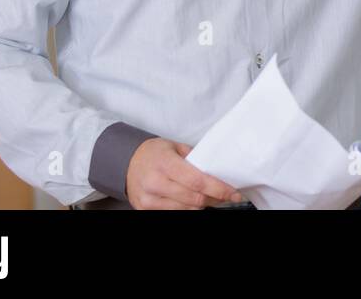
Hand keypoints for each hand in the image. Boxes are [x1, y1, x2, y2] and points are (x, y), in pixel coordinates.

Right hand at [125, 137, 245, 209]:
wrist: (126, 162)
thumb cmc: (154, 153)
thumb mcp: (175, 147)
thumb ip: (195, 158)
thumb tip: (218, 171)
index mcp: (164, 163)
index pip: (197, 181)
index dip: (219, 189)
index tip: (234, 193)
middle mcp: (155, 183)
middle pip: (194, 199)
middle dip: (214, 198)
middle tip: (226, 194)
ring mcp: (149, 200)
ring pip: (186, 209)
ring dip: (202, 204)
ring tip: (211, 196)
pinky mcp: (145, 210)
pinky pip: (174, 213)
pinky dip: (188, 208)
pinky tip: (193, 200)